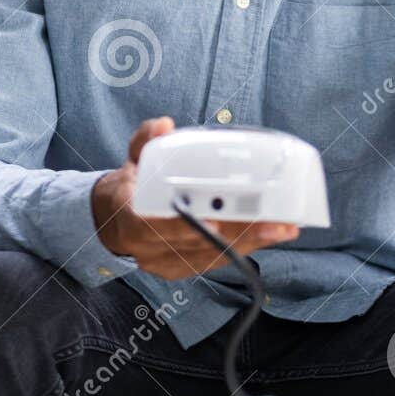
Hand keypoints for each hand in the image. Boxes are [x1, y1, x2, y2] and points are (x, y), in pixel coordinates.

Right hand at [91, 116, 300, 279]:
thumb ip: (147, 141)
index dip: (182, 226)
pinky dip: (244, 248)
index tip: (213, 219)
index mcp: (130, 218)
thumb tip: (164, 125)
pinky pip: (216, 262)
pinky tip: (270, 235)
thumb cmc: (131, 186)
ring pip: (210, 257)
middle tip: (274, 221)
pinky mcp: (181, 270)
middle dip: (236, 233)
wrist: (112, 220)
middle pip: (195, 244)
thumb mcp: (134, 158)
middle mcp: (147, 249)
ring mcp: (164, 264)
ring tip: (282, 227)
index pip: (153, 226)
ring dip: (249, 242)